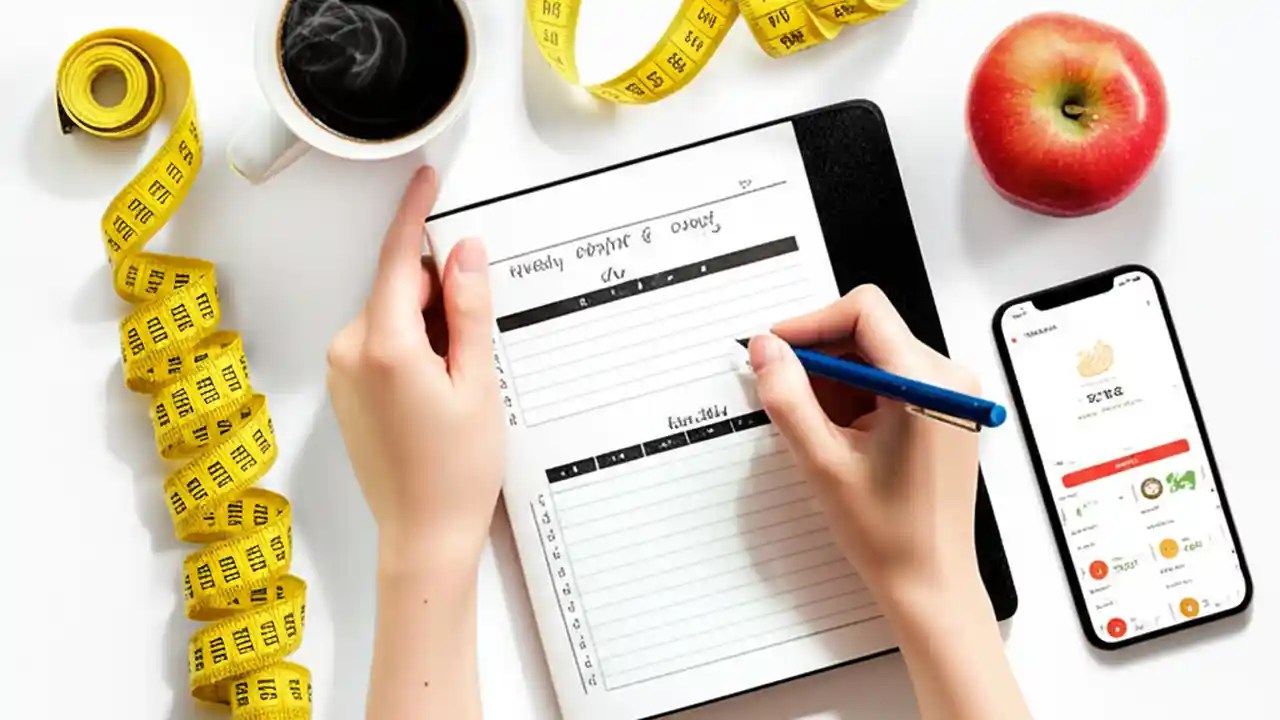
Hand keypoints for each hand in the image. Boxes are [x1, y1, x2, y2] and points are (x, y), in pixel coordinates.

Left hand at [326, 166, 503, 568]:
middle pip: (399, 288)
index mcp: (384, 345)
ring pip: (392, 315)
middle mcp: (350, 351)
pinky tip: (436, 390)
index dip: (415, 213)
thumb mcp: (478, 382)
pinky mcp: (344, 388)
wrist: (423, 536)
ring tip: (457, 382)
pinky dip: (411, 346)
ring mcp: (342, 371)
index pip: (400, 258)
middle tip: (474, 347)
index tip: (425, 179)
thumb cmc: (457, 472)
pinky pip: (379, 342)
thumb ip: (470, 310)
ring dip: (428, 325)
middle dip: (440, 294)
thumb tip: (466, 253)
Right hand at [746, 285, 983, 610]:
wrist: (930, 581)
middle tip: (789, 400)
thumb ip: (788, 398)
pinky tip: (842, 440)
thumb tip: (767, 350)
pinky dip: (853, 399)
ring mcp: (948, 394)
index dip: (812, 323)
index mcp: (927, 383)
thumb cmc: (891, 534)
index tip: (778, 350)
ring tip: (822, 435)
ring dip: (835, 384)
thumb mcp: (822, 462)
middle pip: (868, 331)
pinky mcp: (941, 409)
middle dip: (821, 360)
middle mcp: (947, 379)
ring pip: (873, 355)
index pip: (864, 311)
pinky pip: (886, 379)